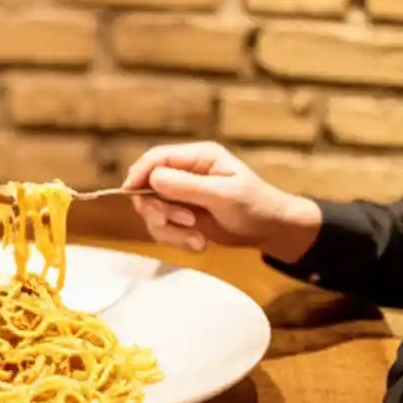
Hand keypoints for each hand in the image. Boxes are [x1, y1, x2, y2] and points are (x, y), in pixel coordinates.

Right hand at [121, 141, 319, 260]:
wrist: (271, 231)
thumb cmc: (255, 206)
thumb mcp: (224, 195)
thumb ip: (188, 186)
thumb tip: (152, 178)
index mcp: (198, 157)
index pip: (157, 158)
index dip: (140, 173)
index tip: (132, 193)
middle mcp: (185, 174)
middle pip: (148, 186)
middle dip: (161, 210)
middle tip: (185, 223)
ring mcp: (182, 196)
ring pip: (153, 211)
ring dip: (170, 230)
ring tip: (197, 239)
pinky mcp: (182, 217)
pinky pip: (163, 228)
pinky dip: (176, 239)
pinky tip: (199, 244)